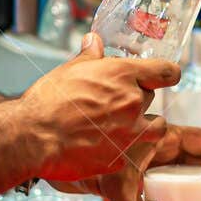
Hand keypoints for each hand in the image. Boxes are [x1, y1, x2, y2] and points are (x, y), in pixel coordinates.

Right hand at [21, 34, 179, 182]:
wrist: (33, 138)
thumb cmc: (48, 101)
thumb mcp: (69, 70)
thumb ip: (89, 56)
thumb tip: (94, 41)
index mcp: (123, 76)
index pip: (166, 72)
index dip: (166, 73)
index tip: (164, 76)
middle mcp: (133, 103)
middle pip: (150, 98)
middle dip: (137, 99)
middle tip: (116, 102)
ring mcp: (130, 134)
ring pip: (156, 128)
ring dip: (145, 126)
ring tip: (125, 126)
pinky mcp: (121, 159)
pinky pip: (132, 153)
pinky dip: (122, 149)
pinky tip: (103, 146)